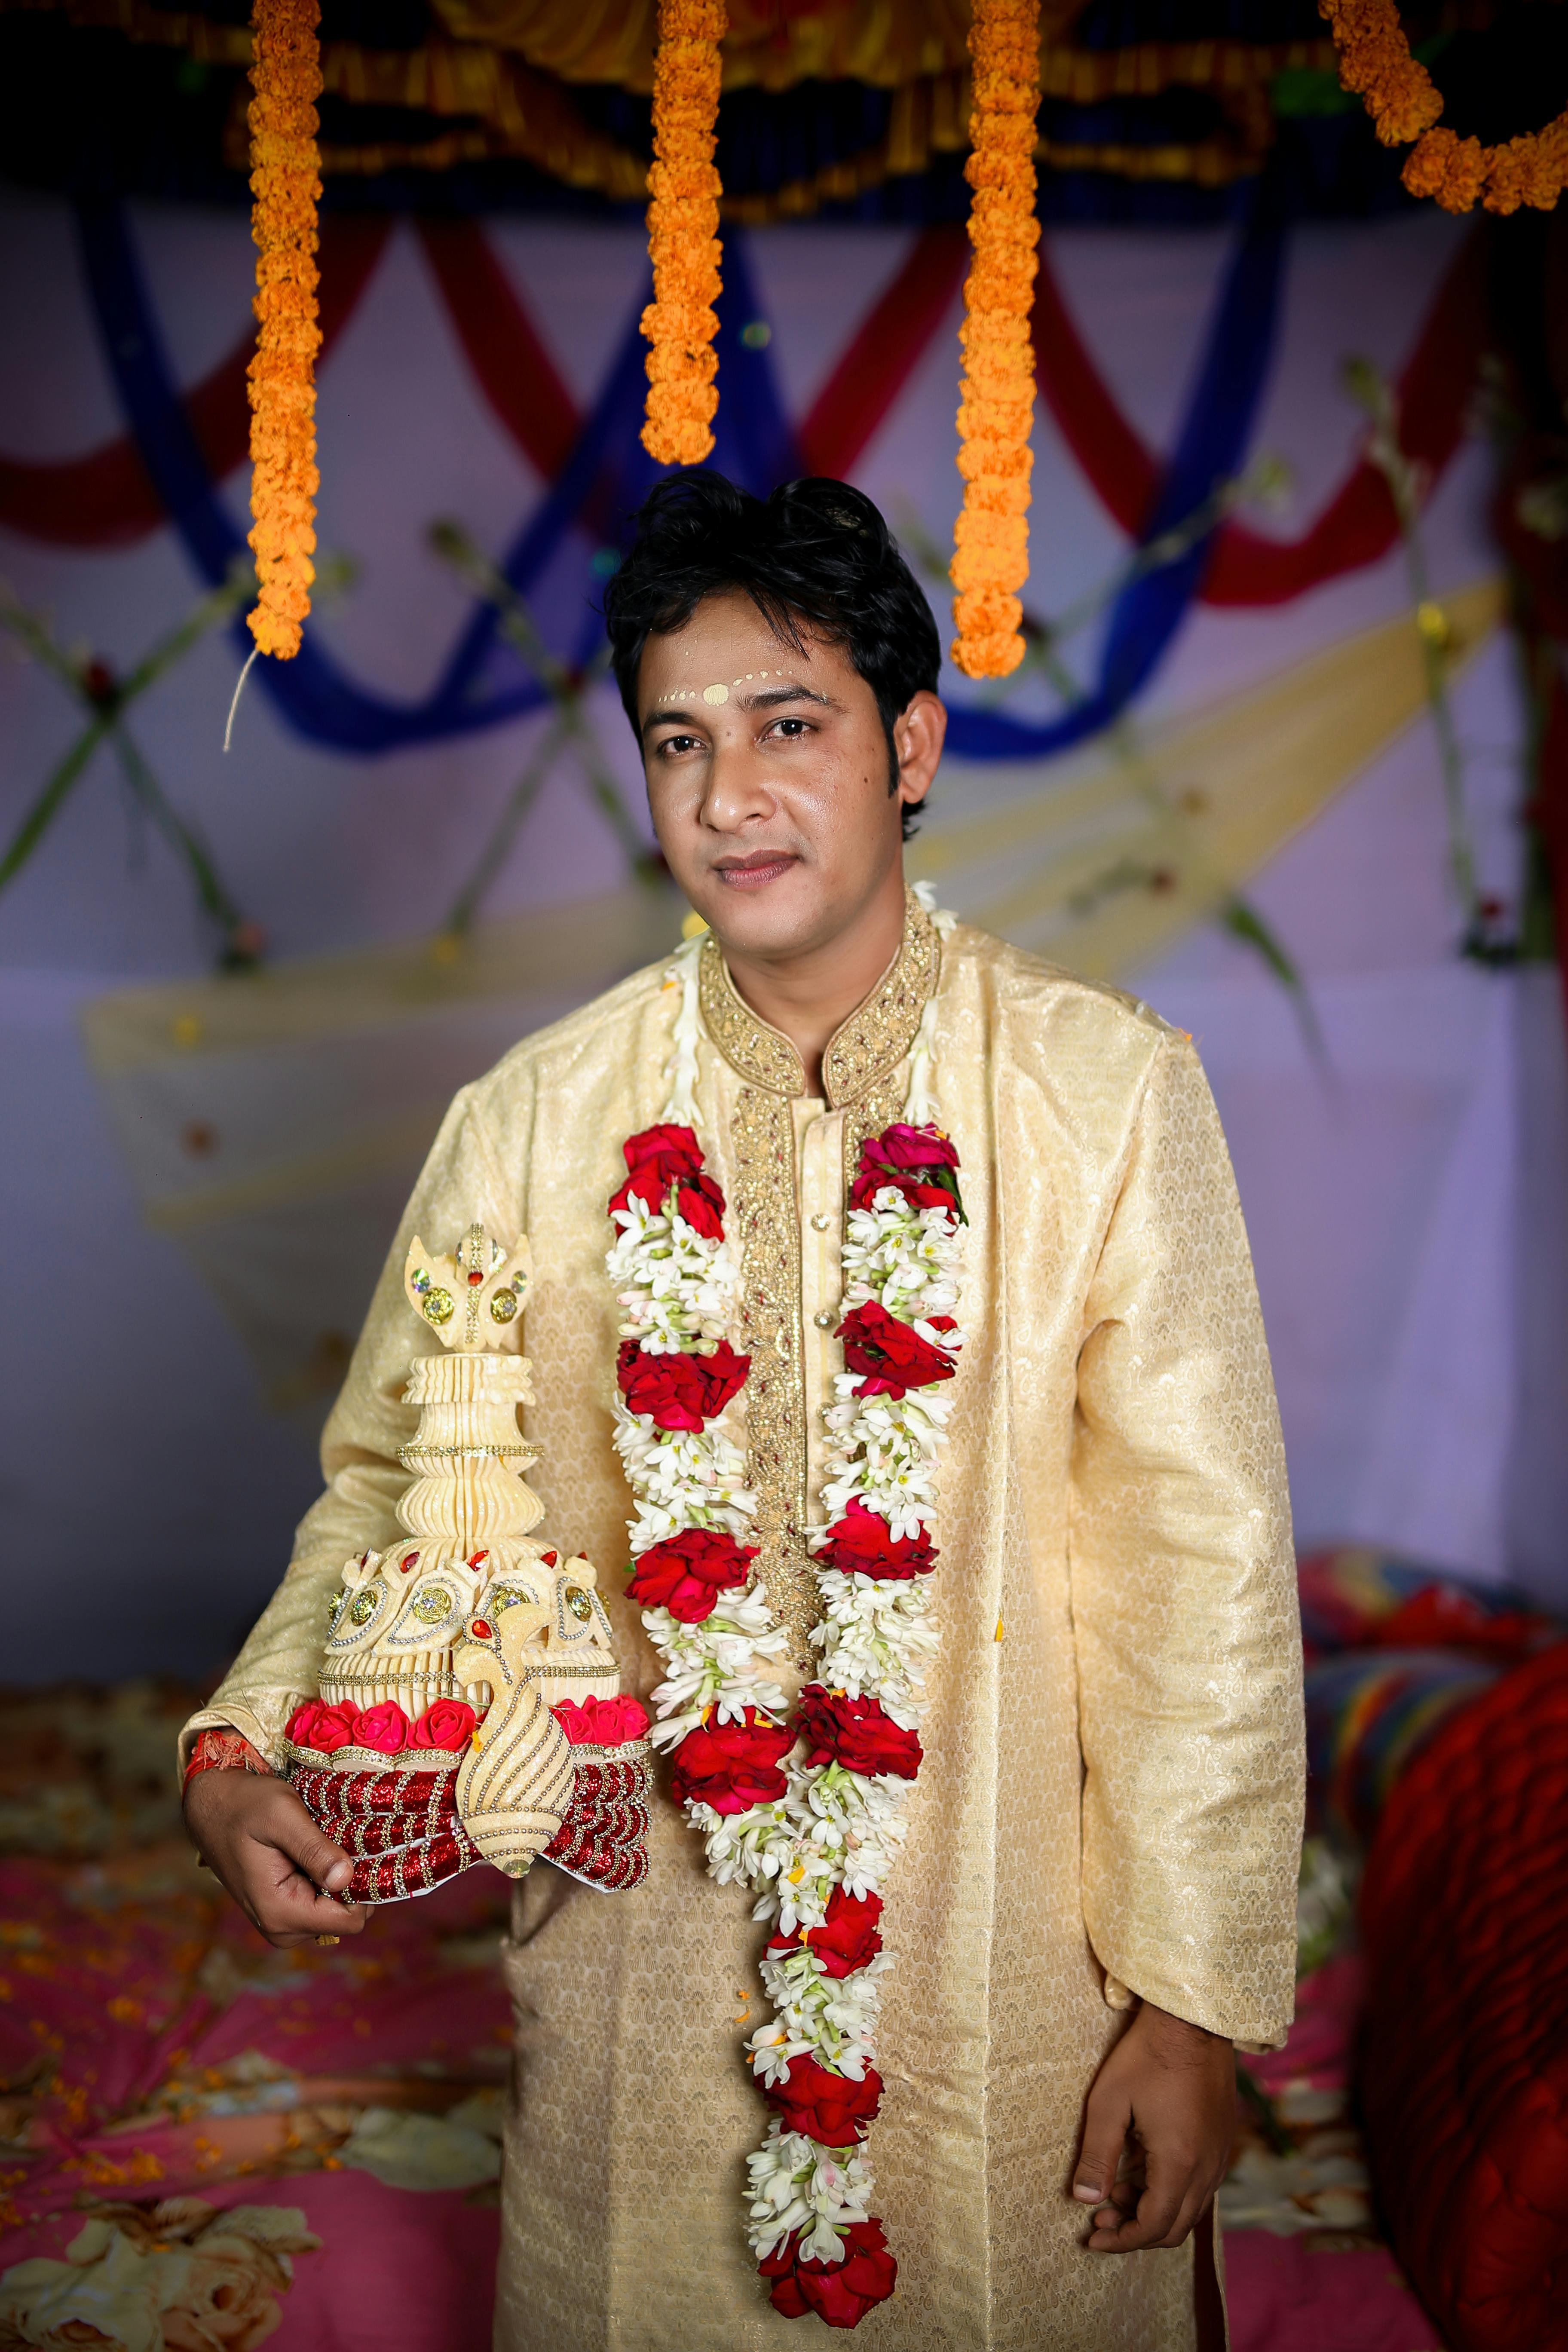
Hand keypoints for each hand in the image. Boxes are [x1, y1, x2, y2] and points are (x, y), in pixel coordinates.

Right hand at [184, 1769, 368, 1948]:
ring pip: (336, 1909)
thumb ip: (314, 1849)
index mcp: (280, 1912)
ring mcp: (280, 1922)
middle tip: (339, 1839)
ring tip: (323, 1840)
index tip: (361, 1851)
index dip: (364, 1886)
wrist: (212, 1804)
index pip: (350, 1920)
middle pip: (346, 1916)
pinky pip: (321, 1901)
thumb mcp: (282, 1815)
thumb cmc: (244, 1804)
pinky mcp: (282, 1910)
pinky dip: (327, 1876)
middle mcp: (280, 1928)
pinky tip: (314, 1849)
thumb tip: (345, 1879)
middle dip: (352, 1880)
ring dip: (339, 1875)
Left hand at [1071, 1999, 1234, 2250]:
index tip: (1092, 2237)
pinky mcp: (1222, 2140)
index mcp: (1180, 2163)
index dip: (1122, 2240)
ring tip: (1116, 2190)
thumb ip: (1097, 2155)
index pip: (1154, 2226)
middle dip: (1136, 2231)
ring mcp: (1220, 2154)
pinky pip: (1200, 2185)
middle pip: (1175, 2227)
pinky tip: (1143, 2169)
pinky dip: (1171, 2192)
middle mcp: (1208, 2168)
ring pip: (1190, 2209)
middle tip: (1101, 2217)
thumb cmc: (1147, 2056)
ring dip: (1154, 2212)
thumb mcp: (1109, 2103)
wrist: (1192, 2019)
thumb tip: (1084, 2199)